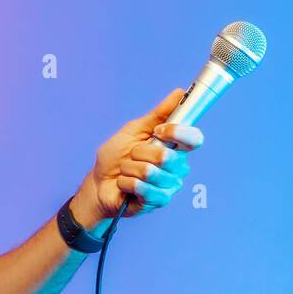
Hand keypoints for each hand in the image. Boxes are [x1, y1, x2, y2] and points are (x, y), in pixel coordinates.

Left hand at [72, 87, 204, 225]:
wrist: (98, 184)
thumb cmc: (116, 157)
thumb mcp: (134, 130)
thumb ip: (158, 114)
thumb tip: (179, 92)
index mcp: (175, 147)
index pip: (193, 138)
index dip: (177, 133)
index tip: (158, 131)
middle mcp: (177, 166)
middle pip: (166, 156)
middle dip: (139, 153)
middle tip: (132, 156)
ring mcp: (170, 185)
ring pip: (149, 172)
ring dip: (129, 169)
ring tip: (126, 171)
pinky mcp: (159, 201)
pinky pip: (141, 187)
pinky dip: (125, 182)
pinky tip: (125, 185)